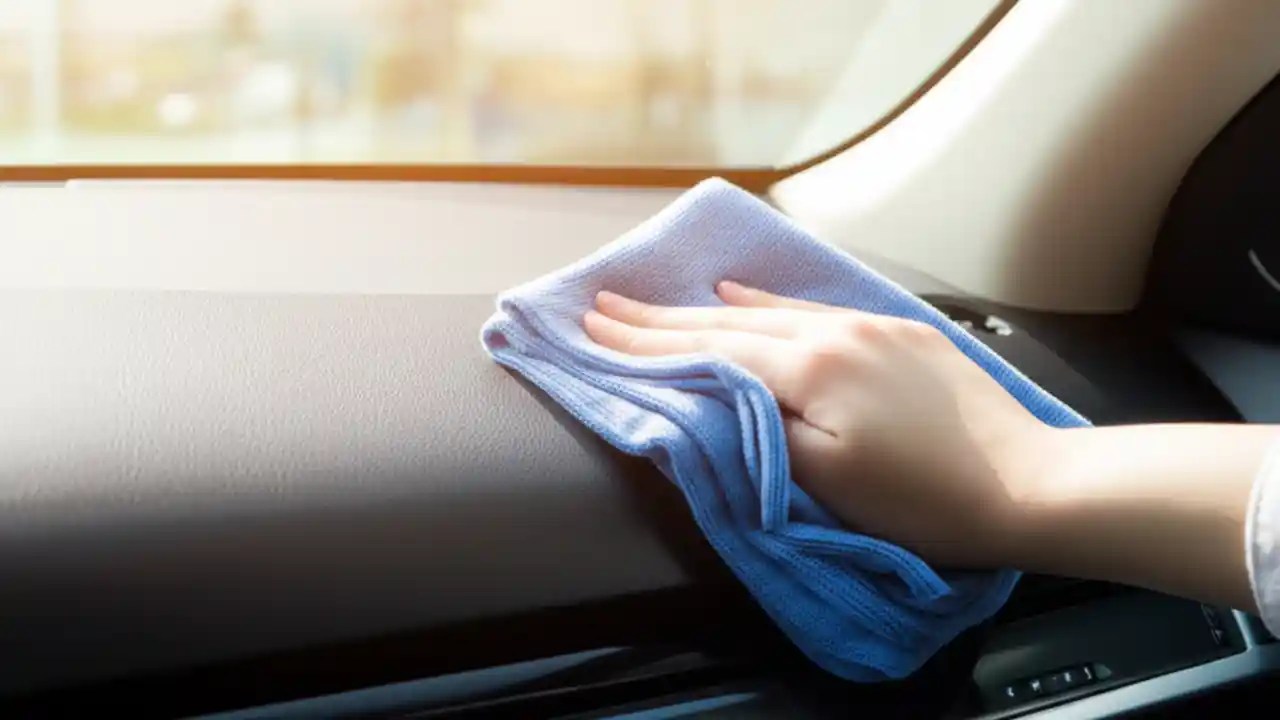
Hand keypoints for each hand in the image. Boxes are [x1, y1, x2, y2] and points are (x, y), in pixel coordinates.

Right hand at [584, 281, 1054, 567]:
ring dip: (707, 308)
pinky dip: (768, 302)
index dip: (645, 344)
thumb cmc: (923, 499)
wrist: (1030, 483)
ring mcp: (870, 327)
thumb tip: (709, 393)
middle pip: (728, 322)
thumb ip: (758, 428)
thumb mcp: (826, 479)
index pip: (708, 351)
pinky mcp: (901, 333)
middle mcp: (834, 331)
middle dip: (660, 318)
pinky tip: (746, 294)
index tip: (592, 325)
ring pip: (769, 310)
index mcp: (810, 367)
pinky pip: (814, 307)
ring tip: (659, 300)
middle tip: (604, 304)